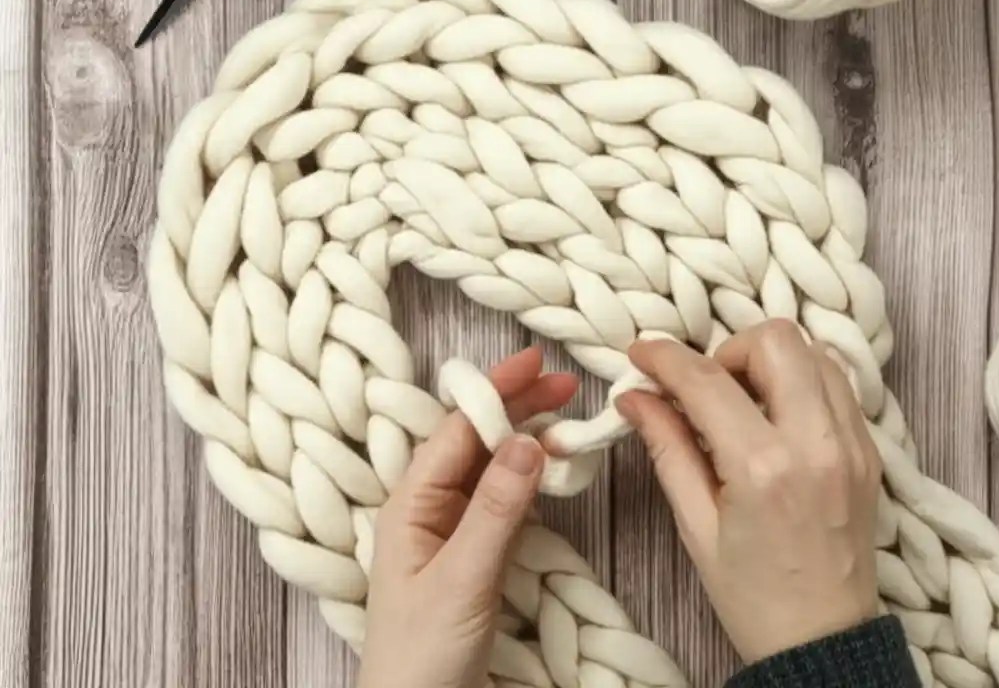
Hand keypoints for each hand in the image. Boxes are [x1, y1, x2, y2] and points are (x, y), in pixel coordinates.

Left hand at [358, 347, 577, 687]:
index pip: (457, 431)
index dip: (497, 391)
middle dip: (516, 408)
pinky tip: (551, 470)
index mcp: (410, 504)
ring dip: (527, 441)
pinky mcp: (474, 557)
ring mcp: (451, 533)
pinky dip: (530, 480)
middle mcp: (428, 509)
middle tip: (568, 386)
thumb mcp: (461, 578)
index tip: (539, 363)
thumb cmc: (422, 654)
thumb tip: (527, 440)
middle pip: (474, 442)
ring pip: (492, 469)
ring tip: (568, 423)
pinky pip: (502, 502)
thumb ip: (495, 509)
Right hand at [615, 320, 880, 663]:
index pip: (708, 380)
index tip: (640, 354)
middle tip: (704, 390)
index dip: (665, 357)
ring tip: (742, 404)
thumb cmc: (751, 597)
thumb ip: (668, 448)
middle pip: (777, 340)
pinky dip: (802, 383)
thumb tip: (636, 396)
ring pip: (815, 352)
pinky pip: (838, 386)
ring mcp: (853, 443)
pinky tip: (775, 418)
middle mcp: (817, 443)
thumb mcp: (695, 525)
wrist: (822, 642)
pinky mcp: (870, 451)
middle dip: (728, 350)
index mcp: (765, 468)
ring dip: (770, 361)